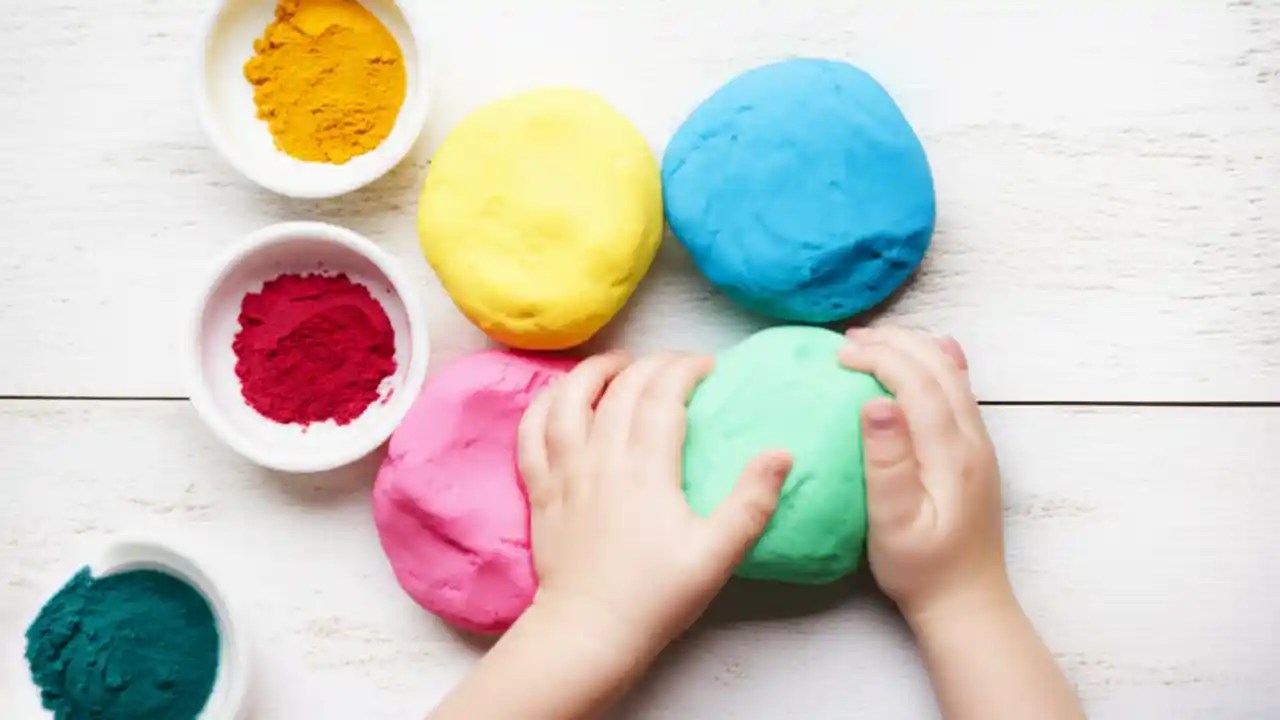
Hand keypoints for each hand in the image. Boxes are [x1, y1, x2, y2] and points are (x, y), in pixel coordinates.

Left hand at [517, 351, 793, 662]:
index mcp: (646, 469)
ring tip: (618, 364)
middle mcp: (601, 459)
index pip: (662, 395)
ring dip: (593, 372)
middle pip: (621, 390)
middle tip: (675, 364)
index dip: (685, 369)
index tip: (707, 366)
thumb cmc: (656, 596)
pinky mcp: (540, 490)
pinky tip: (559, 396)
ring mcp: (565, 472)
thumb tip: (782, 452)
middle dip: (651, 365)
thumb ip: (751, 502)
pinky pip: (531, 433)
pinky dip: (543, 405)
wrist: (589, 632)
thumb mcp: (717, 555)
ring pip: (568, 400)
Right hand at [839, 326, 1083, 719]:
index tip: (839, 355)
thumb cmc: (921, 569)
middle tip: (848, 339)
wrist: (966, 600)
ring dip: (913, 348)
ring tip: (874, 341)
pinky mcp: (975, 452)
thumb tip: (877, 403)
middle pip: (939, 368)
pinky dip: (935, 363)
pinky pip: (960, 390)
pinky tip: (927, 355)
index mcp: (951, 453)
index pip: (917, 382)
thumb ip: (887, 463)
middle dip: (894, 343)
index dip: (879, 358)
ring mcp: (979, 444)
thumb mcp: (893, 525)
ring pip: (953, 374)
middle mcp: (973, 440)